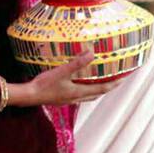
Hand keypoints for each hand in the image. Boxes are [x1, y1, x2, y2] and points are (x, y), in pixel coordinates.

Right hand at [7, 45, 125, 106]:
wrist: (29, 96)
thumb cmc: (44, 84)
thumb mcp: (61, 71)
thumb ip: (77, 63)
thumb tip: (91, 53)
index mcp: (78, 92)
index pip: (102, 88)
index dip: (115, 84)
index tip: (125, 78)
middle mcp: (76, 98)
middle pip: (97, 94)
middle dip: (108, 87)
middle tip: (116, 80)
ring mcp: (68, 100)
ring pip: (88, 96)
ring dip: (96, 89)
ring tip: (101, 81)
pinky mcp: (61, 99)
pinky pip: (78, 95)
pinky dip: (85, 90)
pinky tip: (79, 84)